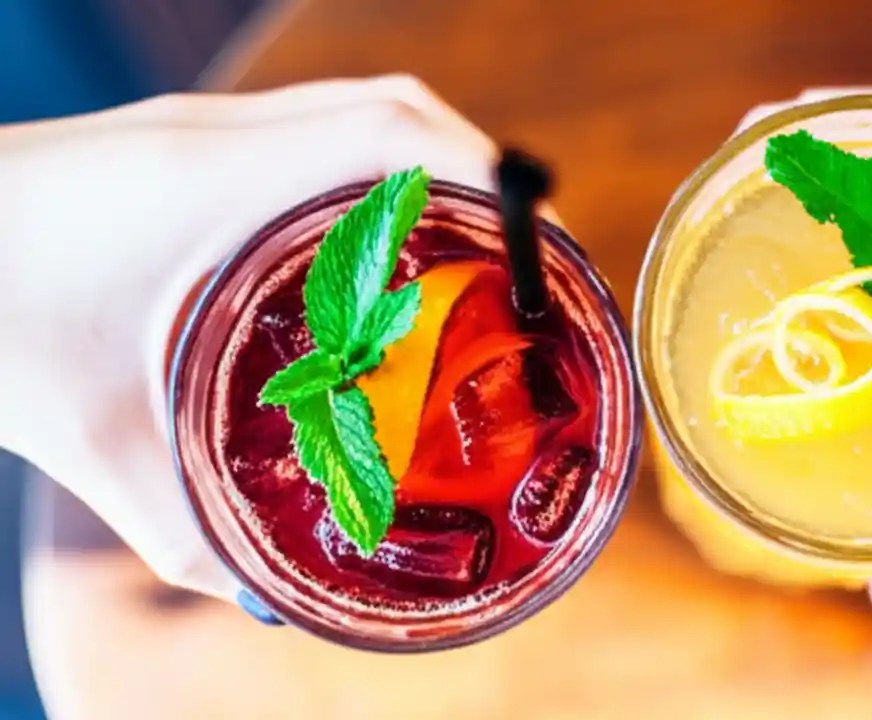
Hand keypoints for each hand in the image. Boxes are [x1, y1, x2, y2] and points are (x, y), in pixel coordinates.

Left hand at [0, 75, 497, 604]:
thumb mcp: (85, 432)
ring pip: (358, 112)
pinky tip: (373, 241)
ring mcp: (199, 126)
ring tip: (470, 246)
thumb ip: (181, 526)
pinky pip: (312, 130)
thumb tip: (264, 594)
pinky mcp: (182, 139)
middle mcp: (216, 132)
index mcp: (209, 177)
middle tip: (521, 260)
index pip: (388, 132)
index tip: (539, 242)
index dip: (487, 175)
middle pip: (395, 111)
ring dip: (431, 166)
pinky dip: (371, 170)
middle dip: (480, 174)